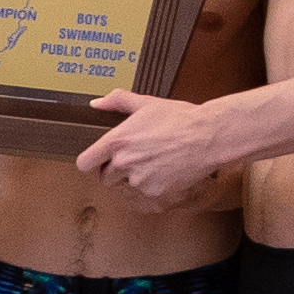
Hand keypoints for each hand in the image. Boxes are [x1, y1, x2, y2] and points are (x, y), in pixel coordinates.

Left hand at [76, 90, 245, 204]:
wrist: (208, 136)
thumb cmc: (180, 119)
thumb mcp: (146, 103)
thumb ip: (117, 101)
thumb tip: (97, 103)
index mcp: (117, 141)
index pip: (84, 163)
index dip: (91, 162)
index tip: (98, 160)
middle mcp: (124, 162)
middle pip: (105, 178)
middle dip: (114, 170)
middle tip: (134, 158)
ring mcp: (139, 179)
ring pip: (125, 186)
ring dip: (133, 178)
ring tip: (152, 162)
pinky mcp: (154, 191)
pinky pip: (144, 192)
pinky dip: (151, 184)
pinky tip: (163, 170)